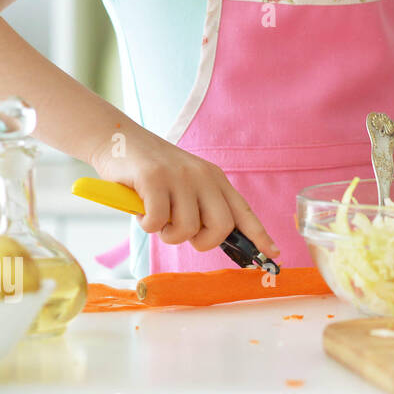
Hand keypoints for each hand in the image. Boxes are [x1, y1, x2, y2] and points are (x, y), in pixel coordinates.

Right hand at [88, 125, 279, 257]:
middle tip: (180, 232)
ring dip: (167, 233)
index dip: (259, 235)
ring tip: (155, 214)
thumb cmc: (153, 172)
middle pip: (222, 227)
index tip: (274, 254)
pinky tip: (141, 209)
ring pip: (187, 229)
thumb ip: (203, 208)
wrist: (119, 138)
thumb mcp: (187, 185)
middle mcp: (204, 177)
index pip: (243, 212)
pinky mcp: (154, 178)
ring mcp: (180, 176)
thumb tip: (217, 240)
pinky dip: (147, 224)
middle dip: (203, 242)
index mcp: (216, 180)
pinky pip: (157, 220)